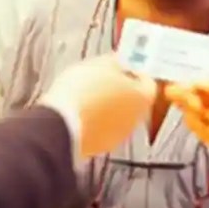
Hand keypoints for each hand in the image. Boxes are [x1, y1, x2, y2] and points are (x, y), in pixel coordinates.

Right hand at [40, 54, 155, 157]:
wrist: (61, 123)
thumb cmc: (82, 92)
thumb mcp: (100, 64)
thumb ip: (115, 62)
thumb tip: (118, 62)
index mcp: (142, 97)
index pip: (147, 82)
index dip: (135, 72)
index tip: (123, 66)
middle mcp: (135, 119)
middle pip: (134, 101)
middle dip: (121, 90)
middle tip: (104, 79)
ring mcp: (118, 135)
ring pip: (118, 116)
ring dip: (107, 106)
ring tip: (88, 95)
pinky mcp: (100, 145)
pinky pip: (102, 129)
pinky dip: (96, 121)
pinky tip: (80, 111)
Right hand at [164, 72, 208, 170]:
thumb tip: (195, 82)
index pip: (207, 87)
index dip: (191, 85)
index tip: (174, 84)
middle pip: (201, 103)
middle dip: (187, 97)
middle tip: (174, 93)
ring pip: (202, 119)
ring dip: (192, 110)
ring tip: (190, 102)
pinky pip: (208, 136)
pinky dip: (198, 128)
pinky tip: (193, 117)